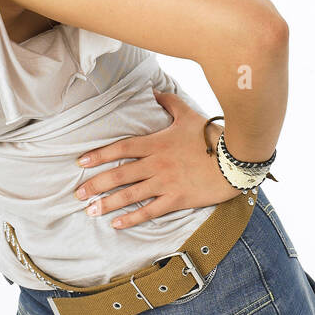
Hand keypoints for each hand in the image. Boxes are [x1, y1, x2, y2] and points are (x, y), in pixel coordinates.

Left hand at [73, 90, 243, 229]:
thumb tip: (153, 91)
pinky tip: (116, 224)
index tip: (81, 163)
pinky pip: (150, 210)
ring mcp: (166, 183)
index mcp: (156, 143)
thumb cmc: (212, 136)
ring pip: (131, 194)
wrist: (236, 159)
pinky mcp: (177, 199)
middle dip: (96, 185)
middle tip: (78, 194)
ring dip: (108, 203)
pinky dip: (132, 218)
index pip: (121, 148)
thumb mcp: (188, 114)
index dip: (99, 155)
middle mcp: (157, 164)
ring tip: (90, 210)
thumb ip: (168, 102)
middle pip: (120, 174)